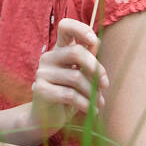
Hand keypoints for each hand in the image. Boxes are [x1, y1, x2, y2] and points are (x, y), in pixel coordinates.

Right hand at [29, 17, 109, 138]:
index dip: (81, 29)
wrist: (47, 119)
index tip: (94, 42)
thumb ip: (88, 59)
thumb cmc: (69, 93)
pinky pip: (70, 94)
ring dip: (92, 92)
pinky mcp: (40, 90)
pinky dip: (85, 104)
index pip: (65, 26)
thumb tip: (96, 42)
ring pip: (76, 77)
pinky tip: (92, 111)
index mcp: (59, 49)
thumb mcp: (81, 75)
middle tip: (105, 84)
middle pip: (76, 52)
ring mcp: (42, 73)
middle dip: (96, 68)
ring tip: (100, 103)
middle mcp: (49, 57)